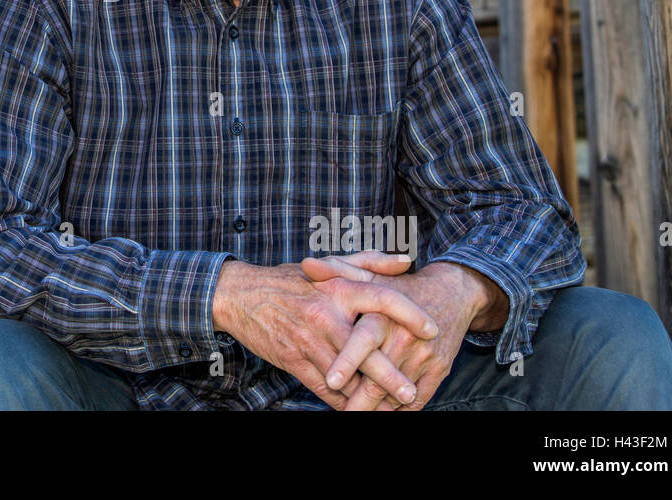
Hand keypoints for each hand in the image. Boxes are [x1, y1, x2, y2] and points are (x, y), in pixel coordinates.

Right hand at [212, 252, 438, 409]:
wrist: (239, 295)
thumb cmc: (289, 280)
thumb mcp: (326, 266)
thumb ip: (369, 263)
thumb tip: (406, 262)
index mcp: (337, 288)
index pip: (382, 297)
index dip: (411, 314)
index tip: (432, 331)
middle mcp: (325, 314)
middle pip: (368, 350)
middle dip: (391, 376)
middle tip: (411, 393)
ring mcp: (308, 340)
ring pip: (346, 376)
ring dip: (367, 396)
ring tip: (388, 408)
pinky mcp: (293, 359)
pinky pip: (324, 388)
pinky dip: (341, 400)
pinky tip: (354, 405)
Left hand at [301, 255, 485, 410]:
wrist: (452, 292)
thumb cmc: (400, 285)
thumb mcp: (369, 276)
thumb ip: (335, 271)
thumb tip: (306, 265)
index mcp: (383, 314)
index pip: (364, 340)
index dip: (347, 362)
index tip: (330, 381)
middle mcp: (405, 336)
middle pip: (379, 377)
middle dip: (358, 400)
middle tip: (343, 413)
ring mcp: (425, 356)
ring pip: (396, 394)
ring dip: (376, 409)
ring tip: (354, 414)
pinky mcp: (440, 370)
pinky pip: (418, 400)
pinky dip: (399, 410)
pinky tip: (382, 412)